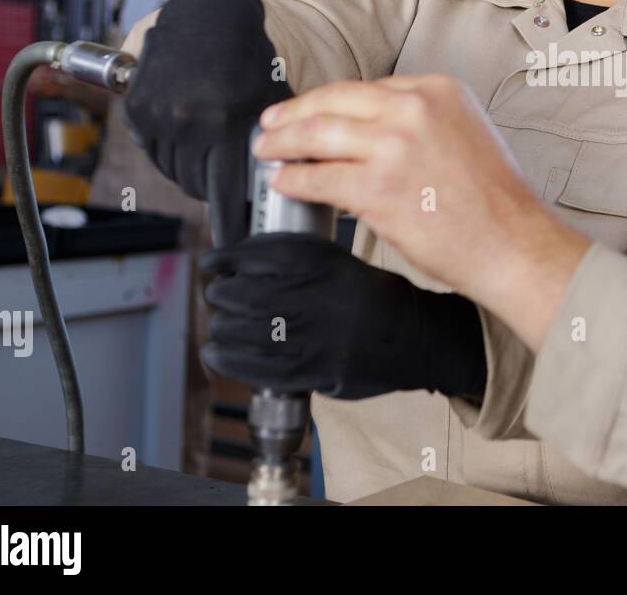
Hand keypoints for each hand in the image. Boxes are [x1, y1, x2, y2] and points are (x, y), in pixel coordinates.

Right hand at [124, 0, 290, 245]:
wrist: (209, 15)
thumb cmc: (249, 59)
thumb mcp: (271, 101)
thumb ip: (274, 144)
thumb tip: (276, 186)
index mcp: (226, 124)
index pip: (225, 192)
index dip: (232, 222)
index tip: (236, 244)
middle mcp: (188, 123)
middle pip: (199, 186)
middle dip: (216, 189)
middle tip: (228, 184)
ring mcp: (158, 118)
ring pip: (175, 171)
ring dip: (193, 171)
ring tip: (208, 151)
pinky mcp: (137, 111)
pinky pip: (154, 151)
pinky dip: (170, 150)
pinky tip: (187, 133)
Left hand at [199, 232, 486, 398]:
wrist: (414, 335)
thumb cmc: (373, 295)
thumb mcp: (337, 259)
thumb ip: (293, 260)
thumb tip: (240, 265)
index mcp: (314, 261)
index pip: (248, 256)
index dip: (222, 260)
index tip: (212, 263)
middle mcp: (306, 295)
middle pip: (237, 294)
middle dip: (220, 295)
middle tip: (219, 296)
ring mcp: (305, 335)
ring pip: (238, 330)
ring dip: (221, 326)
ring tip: (222, 324)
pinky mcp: (306, 369)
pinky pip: (251, 366)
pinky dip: (225, 358)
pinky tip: (216, 353)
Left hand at [253, 76, 589, 332]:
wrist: (513, 242)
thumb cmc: (495, 199)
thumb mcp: (466, 132)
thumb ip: (422, 121)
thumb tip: (368, 132)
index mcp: (438, 90)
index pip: (366, 88)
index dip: (329, 101)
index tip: (311, 111)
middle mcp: (414, 108)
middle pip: (334, 101)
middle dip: (293, 113)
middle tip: (271, 124)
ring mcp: (394, 146)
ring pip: (317, 134)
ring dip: (283, 142)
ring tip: (267, 150)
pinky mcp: (377, 187)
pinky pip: (319, 177)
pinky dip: (294, 178)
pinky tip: (284, 181)